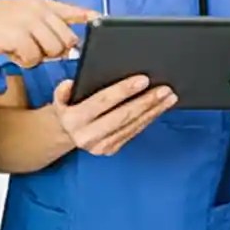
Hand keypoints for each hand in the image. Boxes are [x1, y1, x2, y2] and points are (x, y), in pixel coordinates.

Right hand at [0, 0, 97, 67]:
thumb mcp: (18, 19)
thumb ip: (43, 28)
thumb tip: (68, 48)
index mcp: (37, 3)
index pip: (69, 9)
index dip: (85, 16)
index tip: (99, 19)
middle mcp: (35, 8)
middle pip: (66, 38)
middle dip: (55, 51)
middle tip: (33, 50)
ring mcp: (27, 20)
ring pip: (52, 50)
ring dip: (38, 58)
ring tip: (19, 50)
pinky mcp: (18, 34)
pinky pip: (34, 58)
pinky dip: (23, 62)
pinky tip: (10, 53)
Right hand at [49, 76, 175, 155]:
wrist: (65, 133)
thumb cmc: (69, 107)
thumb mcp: (60, 96)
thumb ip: (63, 90)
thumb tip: (71, 84)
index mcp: (73, 119)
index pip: (102, 102)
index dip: (123, 91)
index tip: (143, 80)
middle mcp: (87, 136)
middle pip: (123, 116)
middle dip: (146, 102)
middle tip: (165, 90)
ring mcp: (100, 146)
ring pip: (132, 126)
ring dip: (153, 111)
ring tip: (169, 97)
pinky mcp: (111, 150)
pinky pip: (133, 132)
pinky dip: (148, 119)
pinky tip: (159, 109)